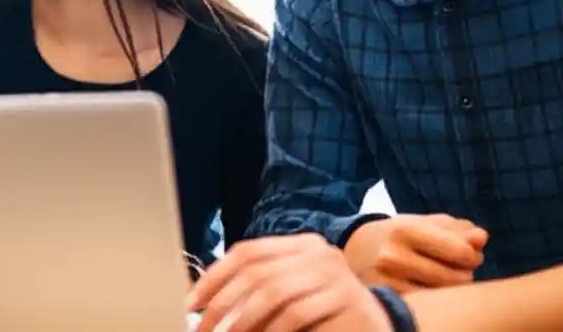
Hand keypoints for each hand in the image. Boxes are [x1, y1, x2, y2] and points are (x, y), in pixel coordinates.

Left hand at [189, 234, 392, 331]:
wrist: (376, 329)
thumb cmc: (323, 314)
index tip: (192, 301)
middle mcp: (318, 253)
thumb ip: (255, 291)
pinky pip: (297, 314)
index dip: (215, 276)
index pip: (247, 252)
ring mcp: (335, 275)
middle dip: (222, 303)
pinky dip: (272, 331)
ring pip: (273, 292)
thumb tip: (204, 304)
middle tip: (203, 327)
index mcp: (300, 245)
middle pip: (256, 272)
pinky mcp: (347, 301)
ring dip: (243, 320)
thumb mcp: (287, 296)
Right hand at [344, 214, 486, 292]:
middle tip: (447, 266)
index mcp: (405, 230)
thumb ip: (457, 229)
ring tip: (437, 277)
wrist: (354, 249)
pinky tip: (425, 288)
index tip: (464, 254)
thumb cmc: (399, 234)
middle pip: (458, 278)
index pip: (462, 252)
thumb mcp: (424, 224)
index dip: (472, 255)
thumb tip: (482, 238)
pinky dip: (434, 298)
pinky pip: (430, 304)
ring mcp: (387, 281)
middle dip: (462, 272)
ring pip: (446, 295)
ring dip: (450, 287)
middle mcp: (393, 256)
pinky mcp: (387, 298)